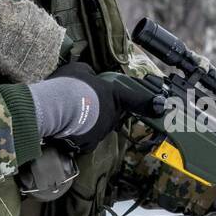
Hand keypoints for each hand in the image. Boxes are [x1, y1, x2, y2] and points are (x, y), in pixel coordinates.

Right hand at [34, 61, 153, 152]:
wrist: (55, 107)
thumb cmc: (69, 85)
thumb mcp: (80, 70)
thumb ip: (88, 74)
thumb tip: (88, 75)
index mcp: (114, 95)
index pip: (136, 100)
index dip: (149, 103)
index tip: (160, 106)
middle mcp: (112, 115)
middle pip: (112, 115)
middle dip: (102, 111)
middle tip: (85, 104)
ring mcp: (102, 132)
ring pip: (99, 129)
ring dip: (90, 124)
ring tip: (71, 117)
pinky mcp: (89, 144)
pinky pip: (87, 142)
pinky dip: (80, 137)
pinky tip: (68, 130)